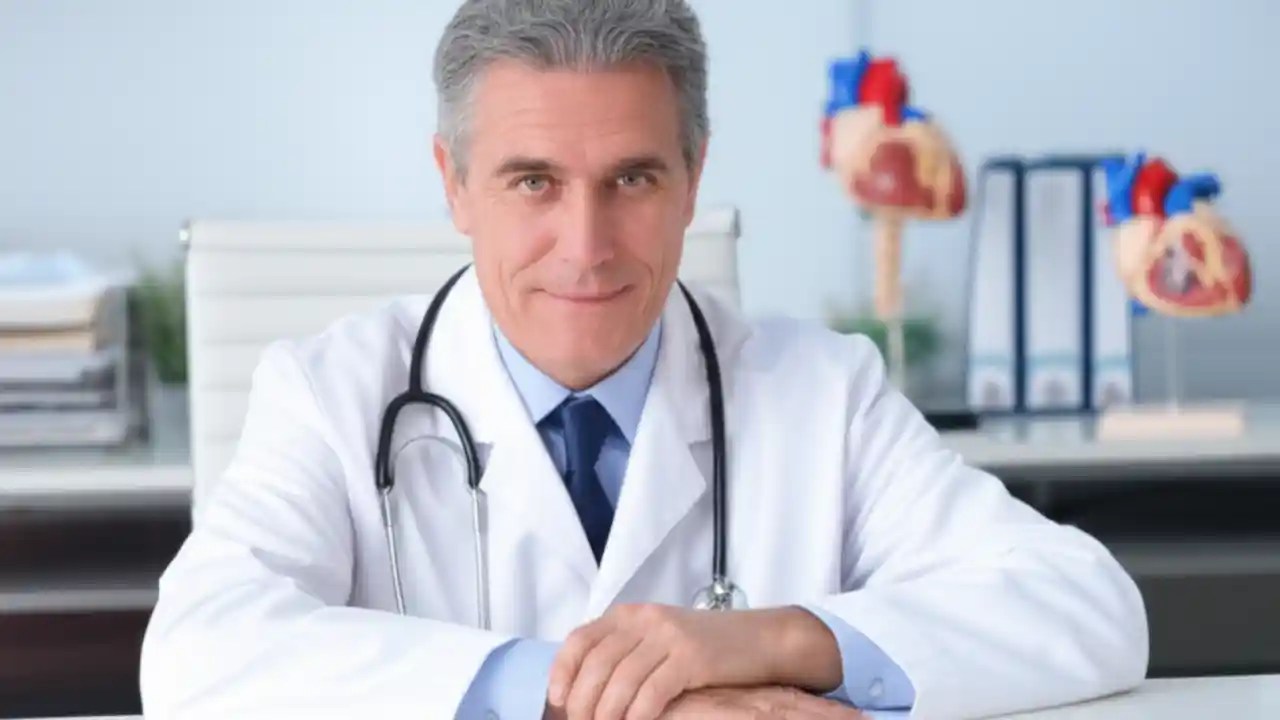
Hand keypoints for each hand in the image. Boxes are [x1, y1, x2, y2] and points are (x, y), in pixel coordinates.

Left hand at [546, 603, 841, 719]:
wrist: (757, 640)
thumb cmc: (704, 649)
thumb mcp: (657, 641)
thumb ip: (624, 654)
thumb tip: (582, 692)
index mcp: (630, 614)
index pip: (580, 640)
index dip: (563, 672)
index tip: (558, 701)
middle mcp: (645, 620)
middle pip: (596, 664)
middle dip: (583, 701)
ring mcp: (668, 636)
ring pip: (621, 680)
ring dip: (607, 713)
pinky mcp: (691, 657)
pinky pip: (653, 690)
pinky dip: (638, 713)